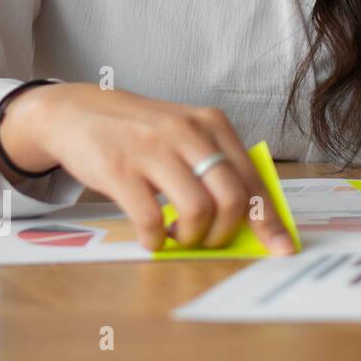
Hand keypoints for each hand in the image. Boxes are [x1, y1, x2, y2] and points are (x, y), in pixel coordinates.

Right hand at [0, 83, 295, 253]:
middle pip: (232, 198)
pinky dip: (157, 240)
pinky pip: (152, 220)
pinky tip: (153, 237)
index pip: (253, 179)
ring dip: (193, 238)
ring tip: (180, 236)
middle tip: (210, 240)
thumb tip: (249, 218)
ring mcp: (154, 150)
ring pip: (198, 210)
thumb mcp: (186, 134)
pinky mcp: (120, 170)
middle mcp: (189, 133)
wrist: (78, 111)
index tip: (283, 248)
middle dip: (226, 233)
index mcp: (213, 125)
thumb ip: (216, 166)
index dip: (270, 220)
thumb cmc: (142, 132)